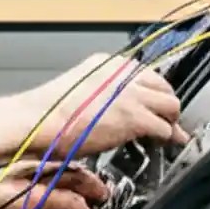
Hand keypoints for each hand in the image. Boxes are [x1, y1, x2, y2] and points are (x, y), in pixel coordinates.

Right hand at [24, 53, 189, 157]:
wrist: (38, 121)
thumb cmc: (46, 112)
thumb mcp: (77, 89)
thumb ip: (99, 93)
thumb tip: (109, 109)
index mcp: (106, 64)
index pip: (143, 73)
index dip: (151, 92)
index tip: (151, 103)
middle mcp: (122, 74)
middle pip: (163, 86)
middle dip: (166, 104)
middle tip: (165, 119)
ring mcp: (131, 95)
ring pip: (170, 105)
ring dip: (170, 120)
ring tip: (168, 133)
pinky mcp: (135, 118)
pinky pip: (164, 128)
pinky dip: (166, 137)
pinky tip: (163, 144)